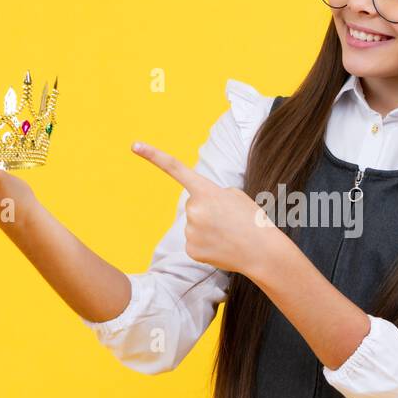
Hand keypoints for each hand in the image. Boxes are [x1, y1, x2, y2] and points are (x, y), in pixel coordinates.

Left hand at [132, 140, 282, 276]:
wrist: (263, 252)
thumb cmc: (252, 220)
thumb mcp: (235, 196)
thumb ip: (211, 195)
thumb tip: (196, 211)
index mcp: (206, 190)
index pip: (176, 168)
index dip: (153, 156)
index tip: (134, 145)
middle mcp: (193, 209)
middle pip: (193, 205)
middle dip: (208, 211)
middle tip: (229, 221)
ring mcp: (190, 231)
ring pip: (194, 225)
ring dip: (209, 229)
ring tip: (228, 234)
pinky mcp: (190, 250)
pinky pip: (194, 242)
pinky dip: (207, 244)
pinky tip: (222, 247)